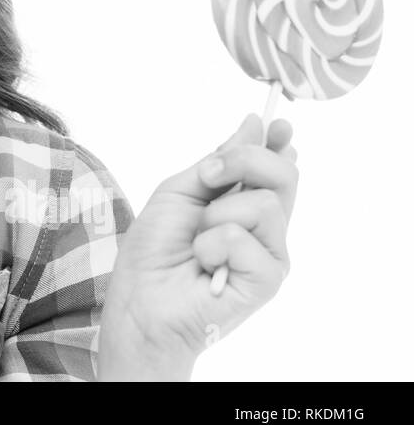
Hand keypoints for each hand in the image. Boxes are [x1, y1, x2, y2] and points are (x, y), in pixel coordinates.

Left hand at [97, 113, 298, 378]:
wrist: (140, 301)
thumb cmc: (154, 251)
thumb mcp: (179, 192)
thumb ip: (218, 161)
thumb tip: (253, 124)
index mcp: (244, 205)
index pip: (277, 166)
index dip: (279, 142)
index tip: (278, 123)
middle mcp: (265, 229)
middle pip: (284, 175)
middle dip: (243, 160)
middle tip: (207, 176)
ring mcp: (270, 254)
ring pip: (266, 203)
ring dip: (217, 214)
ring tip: (198, 242)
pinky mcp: (268, 279)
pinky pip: (247, 237)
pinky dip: (214, 245)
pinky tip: (205, 266)